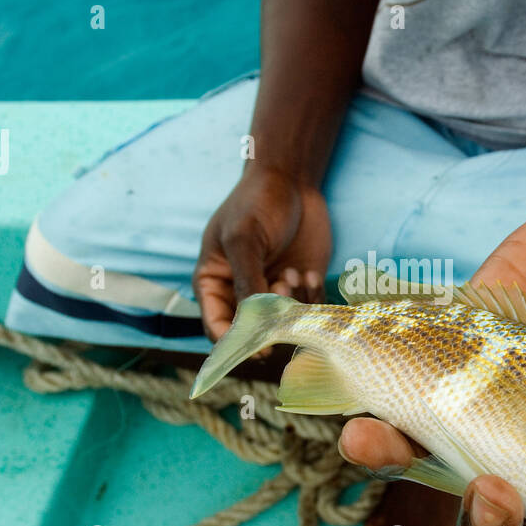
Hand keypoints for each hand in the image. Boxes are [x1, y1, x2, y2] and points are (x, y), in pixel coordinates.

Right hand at [194, 165, 330, 340]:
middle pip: (252, 331)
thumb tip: (251, 324)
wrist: (291, 180)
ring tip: (293, 273)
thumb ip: (246, 281)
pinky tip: (310, 273)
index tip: (258, 346)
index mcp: (214, 282)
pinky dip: (311, 297)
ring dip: (292, 305)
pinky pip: (307, 309)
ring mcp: (272, 290)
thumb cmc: (256, 203)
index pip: (217, 327)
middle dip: (269, 319)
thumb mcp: (244, 238)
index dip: (234, 342)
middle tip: (282, 289)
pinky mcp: (300, 285)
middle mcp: (241, 292)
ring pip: (283, 323)